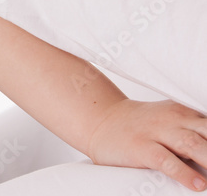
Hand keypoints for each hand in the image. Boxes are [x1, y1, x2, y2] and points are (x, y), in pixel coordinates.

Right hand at [88, 98, 206, 191]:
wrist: (102, 120)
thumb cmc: (142, 126)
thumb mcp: (171, 122)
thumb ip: (194, 133)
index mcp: (184, 112)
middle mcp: (174, 119)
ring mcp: (157, 132)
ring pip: (193, 145)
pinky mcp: (141, 147)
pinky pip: (166, 160)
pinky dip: (184, 173)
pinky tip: (197, 185)